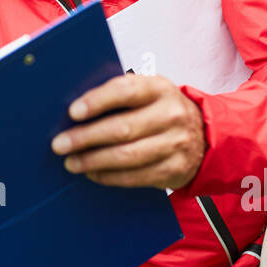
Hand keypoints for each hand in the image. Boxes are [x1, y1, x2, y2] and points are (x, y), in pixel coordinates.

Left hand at [50, 74, 205, 188]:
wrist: (205, 135)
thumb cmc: (163, 110)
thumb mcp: (148, 92)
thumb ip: (118, 95)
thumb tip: (75, 111)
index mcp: (159, 89)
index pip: (125, 91)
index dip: (97, 101)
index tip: (73, 112)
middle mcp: (171, 115)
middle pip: (123, 128)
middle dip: (86, 138)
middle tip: (60, 144)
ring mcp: (175, 144)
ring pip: (128, 156)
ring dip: (94, 161)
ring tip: (72, 162)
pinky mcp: (174, 170)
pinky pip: (136, 177)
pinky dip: (109, 176)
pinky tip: (93, 173)